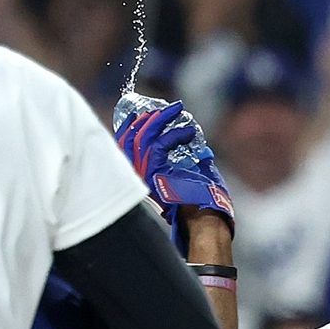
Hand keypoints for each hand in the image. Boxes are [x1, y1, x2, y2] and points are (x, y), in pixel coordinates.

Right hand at [112, 93, 235, 230]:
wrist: (204, 220)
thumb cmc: (199, 199)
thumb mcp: (186, 172)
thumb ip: (181, 157)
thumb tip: (190, 137)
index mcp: (140, 174)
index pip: (125, 145)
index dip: (129, 125)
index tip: (140, 111)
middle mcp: (137, 175)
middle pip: (131, 138)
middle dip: (149, 118)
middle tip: (169, 108)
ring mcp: (144, 177)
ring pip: (143, 138)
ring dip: (162, 120)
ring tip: (179, 111)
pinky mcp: (154, 177)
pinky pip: (159, 147)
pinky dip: (174, 135)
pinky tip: (188, 132)